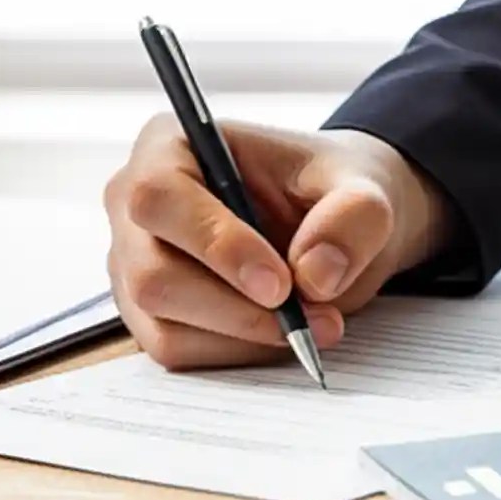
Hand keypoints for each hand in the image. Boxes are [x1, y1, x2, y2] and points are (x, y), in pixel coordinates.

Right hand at [105, 115, 450, 368]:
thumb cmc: (332, 193)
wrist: (335, 227)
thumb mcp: (365, 191)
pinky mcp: (151, 314)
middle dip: (235, 307)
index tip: (279, 283)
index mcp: (170, 145)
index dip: (215, 244)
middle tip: (309, 317)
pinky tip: (283, 333)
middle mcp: (137, 205)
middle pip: (152, 273)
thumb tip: (315, 274)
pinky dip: (237, 353)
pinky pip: (178, 351)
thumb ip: (353, 219)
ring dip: (244, 335)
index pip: (159, 195)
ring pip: (163, 323)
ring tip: (315, 324)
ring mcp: (135, 264)